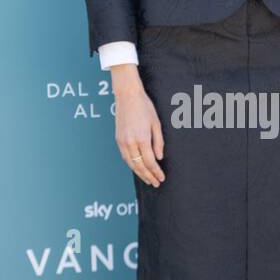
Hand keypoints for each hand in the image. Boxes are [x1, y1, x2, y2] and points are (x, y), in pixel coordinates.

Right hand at [111, 65, 164, 186]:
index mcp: (142, 138)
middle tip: (156, 183)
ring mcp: (122, 141)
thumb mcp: (156, 123)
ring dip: (139, 173)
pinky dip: (132, 165)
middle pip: (140, 165)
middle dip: (148, 176)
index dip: (156, 172)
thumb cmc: (144, 107)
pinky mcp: (118, 139)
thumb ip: (158, 142)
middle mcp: (130, 142)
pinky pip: (125, 157)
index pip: (150, 161)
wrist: (127, 96)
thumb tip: (159, 157)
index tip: (161, 178)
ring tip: (147, 179)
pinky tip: (137, 168)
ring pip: (131, 163)